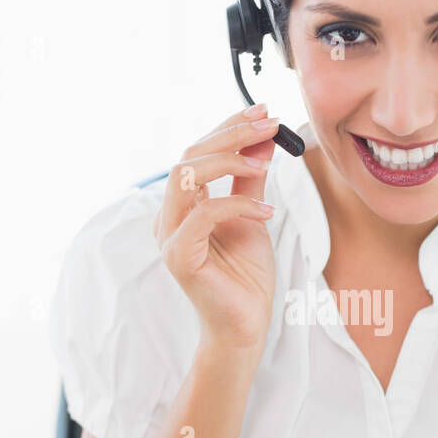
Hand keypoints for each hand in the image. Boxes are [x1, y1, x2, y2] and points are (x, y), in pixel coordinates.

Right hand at [153, 102, 280, 349]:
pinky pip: (203, 215)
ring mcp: (169, 236)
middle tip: (268, 124)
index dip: (229, 126)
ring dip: (228, 159)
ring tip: (263, 161)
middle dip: (231, 134)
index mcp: (183, 205)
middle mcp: (169, 216)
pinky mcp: (178, 257)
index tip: (264, 112)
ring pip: (185, 176)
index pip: (198, 151)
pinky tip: (267, 212)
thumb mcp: (253, 216)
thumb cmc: (245, 277)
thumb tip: (263, 142)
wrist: (245, 325)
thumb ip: (251, 181)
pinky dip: (238, 205)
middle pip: (189, 156)